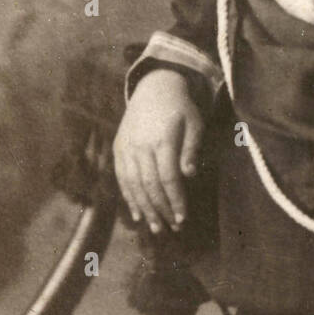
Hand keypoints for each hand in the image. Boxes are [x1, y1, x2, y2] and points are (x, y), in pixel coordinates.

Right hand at [113, 69, 203, 233]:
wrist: (154, 87)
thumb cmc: (180, 108)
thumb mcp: (195, 123)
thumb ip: (191, 149)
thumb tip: (188, 175)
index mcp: (162, 140)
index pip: (168, 178)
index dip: (175, 200)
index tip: (183, 218)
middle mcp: (140, 145)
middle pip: (149, 185)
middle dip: (161, 210)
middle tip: (172, 228)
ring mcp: (126, 147)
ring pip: (133, 185)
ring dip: (144, 209)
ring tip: (155, 227)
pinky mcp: (118, 148)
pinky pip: (121, 177)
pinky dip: (129, 197)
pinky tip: (137, 214)